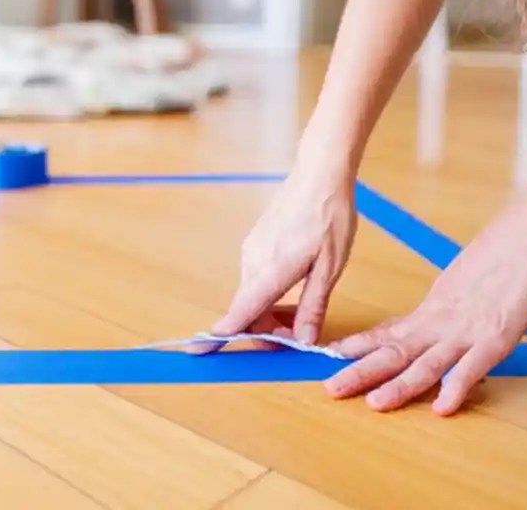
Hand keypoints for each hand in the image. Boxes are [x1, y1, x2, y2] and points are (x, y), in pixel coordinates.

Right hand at [211, 173, 356, 344]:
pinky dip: (270, 292)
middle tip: (301, 334)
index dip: (218, 336)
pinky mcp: (256, 244)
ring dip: (272, 311)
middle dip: (268, 330)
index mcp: (271, 272)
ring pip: (253, 295)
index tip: (196, 352)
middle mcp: (253, 263)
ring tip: (304, 307)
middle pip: (248, 311)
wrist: (320, 175)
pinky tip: (296, 284)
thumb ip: (313, 307)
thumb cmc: (329, 217)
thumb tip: (303, 341)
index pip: (238, 313)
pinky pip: (256, 278)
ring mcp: (252, 251)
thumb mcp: (330, 268)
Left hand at [324, 236, 526, 415]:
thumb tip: (418, 329)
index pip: (385, 333)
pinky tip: (441, 408)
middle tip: (331, 389)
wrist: (522, 243)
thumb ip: (436, 314)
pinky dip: (455, 388)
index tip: (326, 356)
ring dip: (399, 386)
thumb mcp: (453, 289)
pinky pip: (471, 368)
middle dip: (361, 373)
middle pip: (394, 352)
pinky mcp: (494, 340)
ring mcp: (464, 334)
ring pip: (425, 365)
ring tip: (375, 403)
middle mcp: (439, 325)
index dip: (356, 347)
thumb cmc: (493, 261)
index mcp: (429, 312)